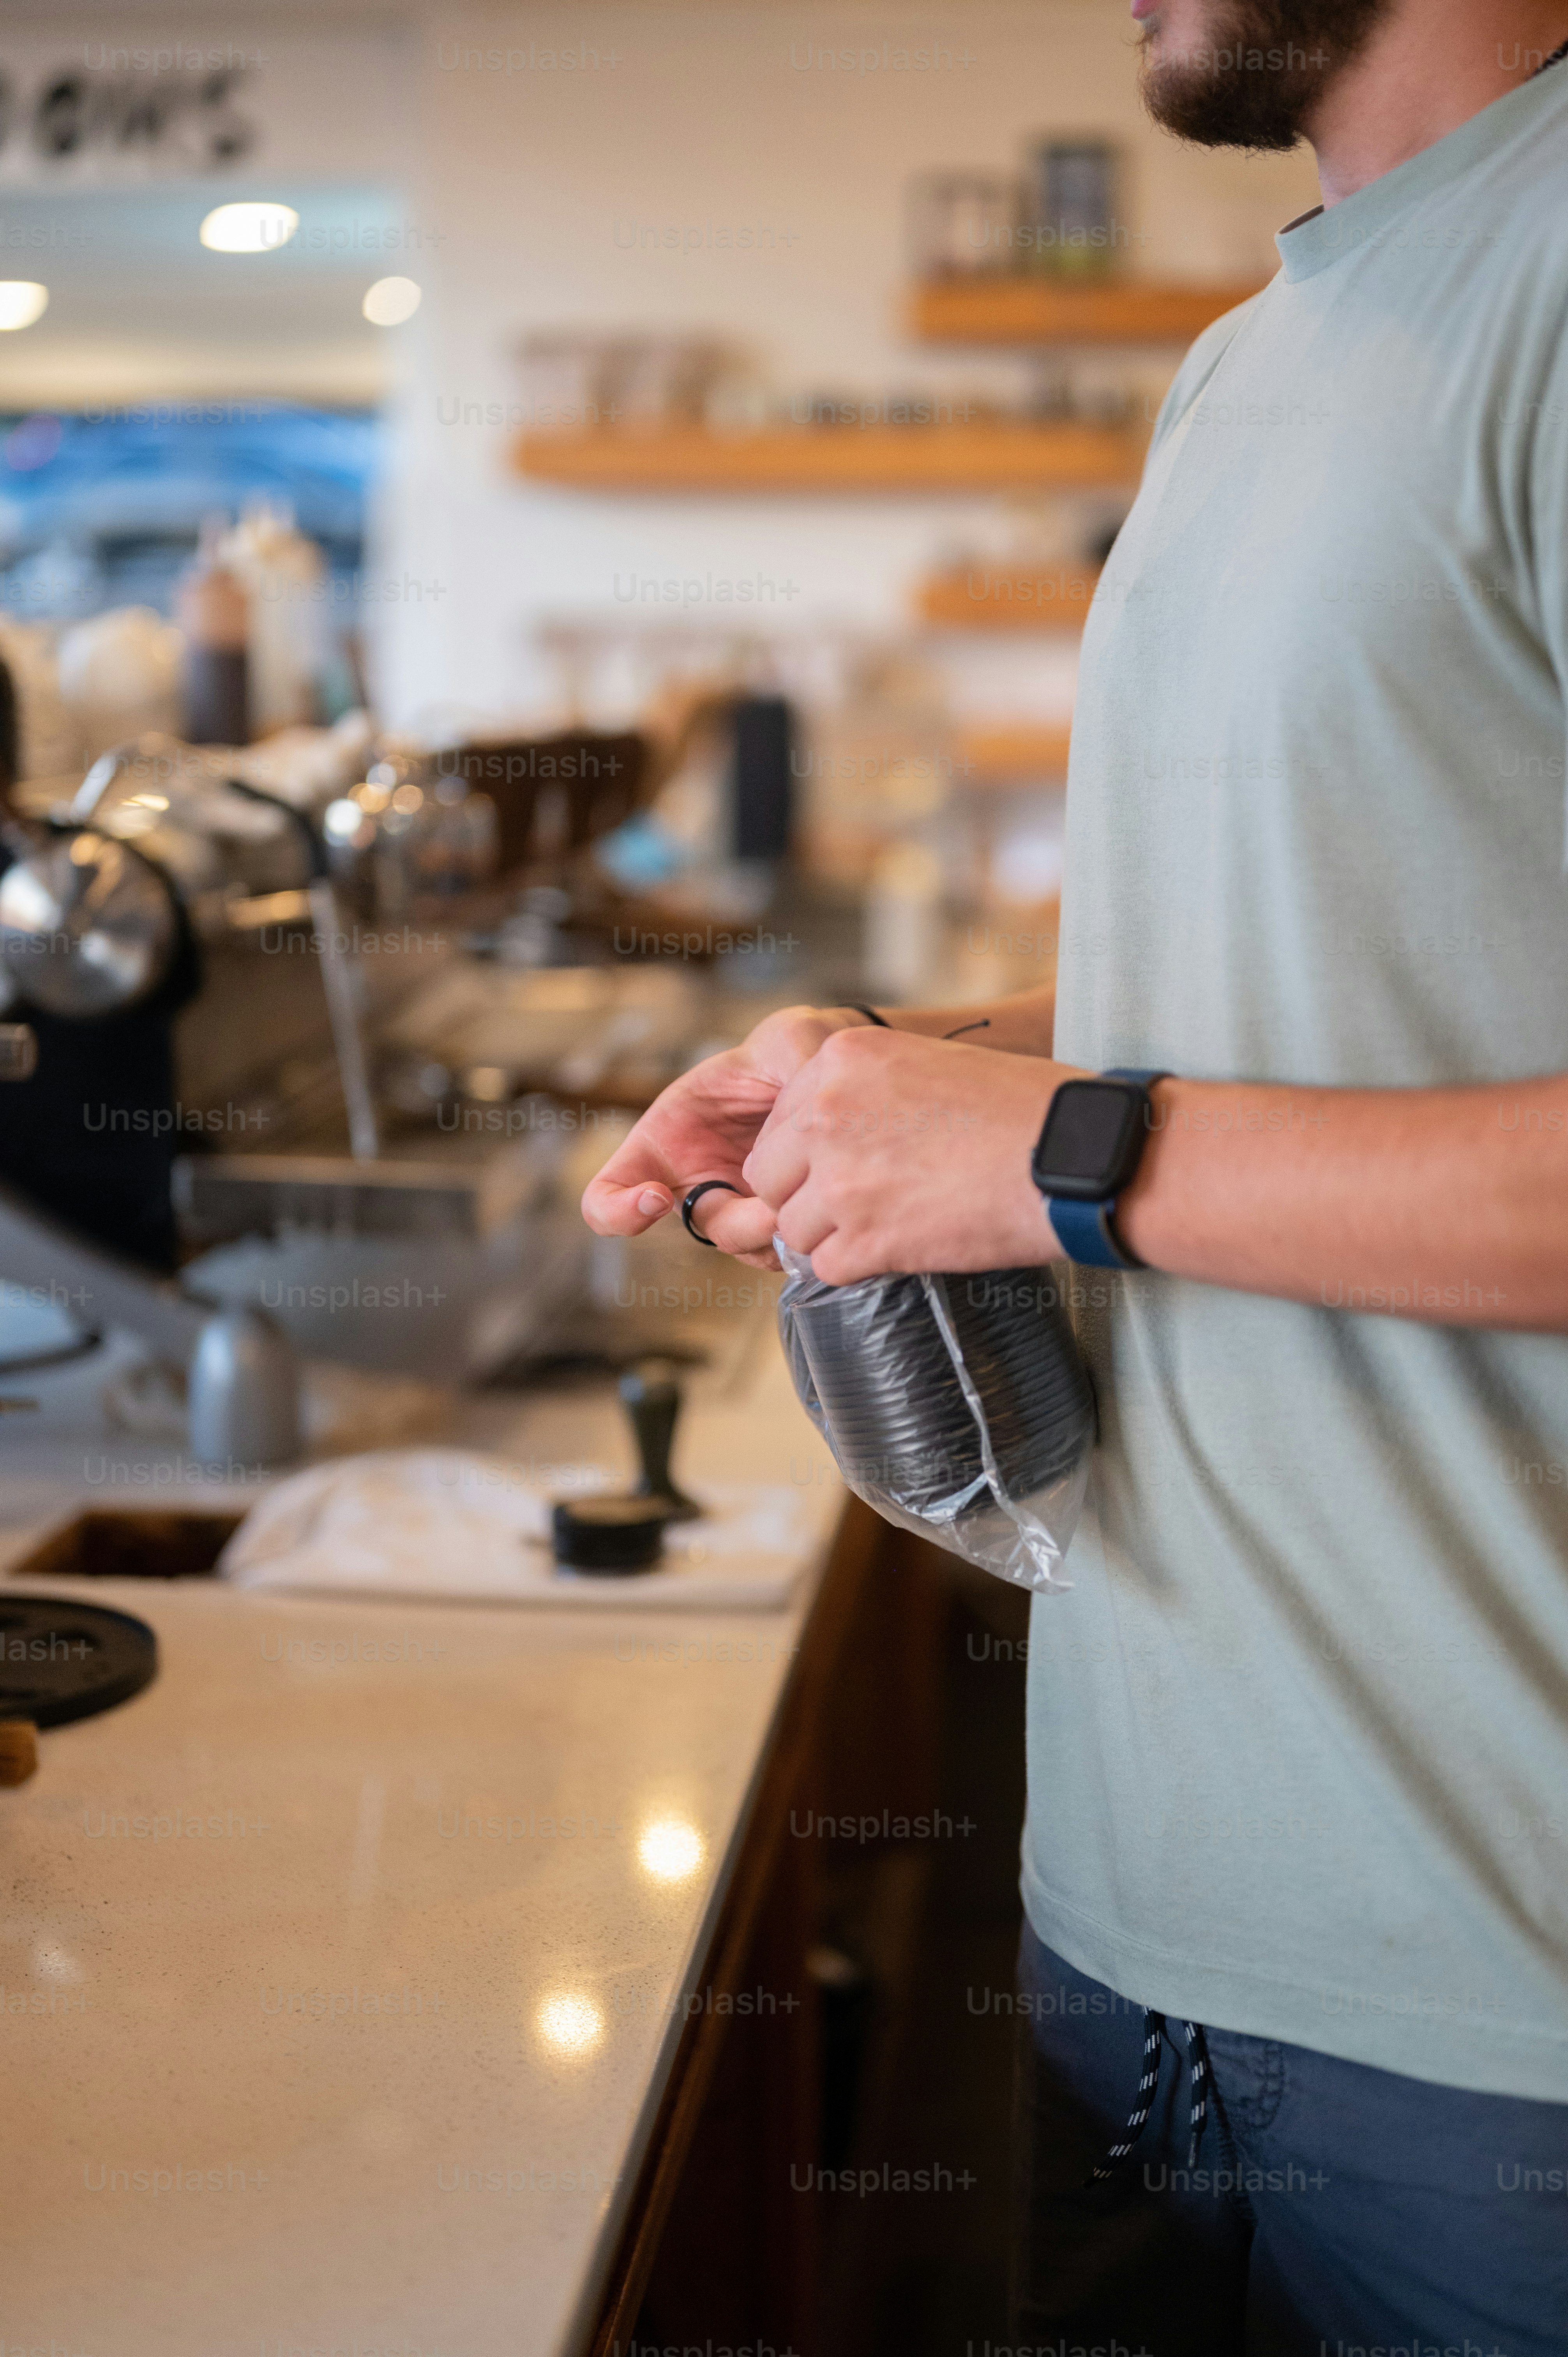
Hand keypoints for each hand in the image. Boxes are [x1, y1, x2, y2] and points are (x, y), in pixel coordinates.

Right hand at [580, 1004, 866, 1265]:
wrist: (836, 1078)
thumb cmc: (791, 1052)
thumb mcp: (789, 1037)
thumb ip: (794, 1051)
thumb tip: (807, 1101)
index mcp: (666, 1141)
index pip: (606, 1196)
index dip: (617, 1211)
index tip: (658, 1195)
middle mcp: (698, 1185)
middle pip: (707, 1229)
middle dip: (742, 1224)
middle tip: (775, 1207)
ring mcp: (742, 1209)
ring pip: (751, 1247)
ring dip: (780, 1232)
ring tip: (813, 1195)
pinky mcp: (786, 1221)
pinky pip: (788, 1250)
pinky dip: (810, 1238)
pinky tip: (832, 1204)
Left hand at [742, 1027, 1084, 1282]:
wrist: (1073, 1156)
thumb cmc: (1022, 1108)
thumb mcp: (928, 1065)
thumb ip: (866, 1094)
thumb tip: (829, 1141)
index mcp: (840, 1059)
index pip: (779, 1124)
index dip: (806, 1156)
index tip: (843, 1166)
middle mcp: (826, 1113)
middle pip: (770, 1177)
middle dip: (804, 1198)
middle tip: (856, 1206)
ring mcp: (840, 1178)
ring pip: (794, 1228)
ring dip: (833, 1236)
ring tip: (891, 1225)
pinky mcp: (865, 1237)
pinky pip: (826, 1267)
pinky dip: (859, 1268)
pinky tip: (903, 1248)